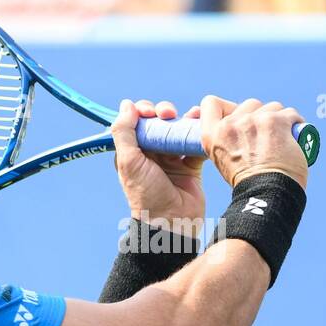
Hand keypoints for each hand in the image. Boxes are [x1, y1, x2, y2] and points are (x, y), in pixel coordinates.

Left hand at [112, 98, 205, 229]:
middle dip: (164, 113)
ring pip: (178, 129)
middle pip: (158, 123)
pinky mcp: (190, 165)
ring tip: (190, 117)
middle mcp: (151, 154)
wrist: (171, 221)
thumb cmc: (146, 193)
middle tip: (169, 114)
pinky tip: (201, 126)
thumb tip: (126, 104)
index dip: (143, 112)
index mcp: (132, 153)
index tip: (150, 112)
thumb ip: (124, 132)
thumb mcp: (129, 162)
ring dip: (184, 120)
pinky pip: (195, 142)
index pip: (136, 123)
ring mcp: (171, 159)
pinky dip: (199, 132)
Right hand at [199, 96, 307, 190]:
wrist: (266, 193)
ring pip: (271, 107)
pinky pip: (289, 113)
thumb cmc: (247, 182)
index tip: (236, 116)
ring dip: (278, 118)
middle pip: (248, 104)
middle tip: (264, 136)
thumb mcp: (222, 159)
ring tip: (280, 139)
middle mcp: (230, 125)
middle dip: (259, 115)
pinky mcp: (276, 121)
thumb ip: (225, 140)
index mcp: (212, 135)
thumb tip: (237, 122)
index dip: (225, 106)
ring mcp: (253, 121)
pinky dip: (294, 123)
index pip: (211, 103)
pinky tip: (293, 137)